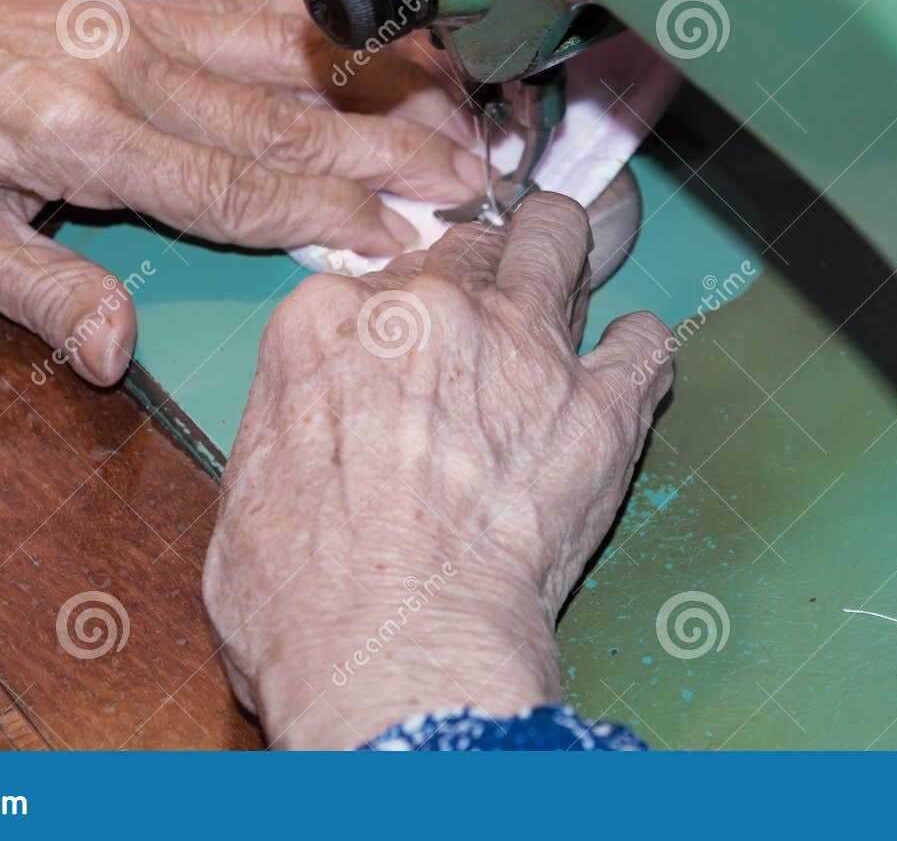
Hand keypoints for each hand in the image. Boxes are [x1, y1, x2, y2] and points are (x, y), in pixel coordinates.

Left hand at [0, 0, 488, 383]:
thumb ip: (34, 290)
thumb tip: (115, 355)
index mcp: (77, 132)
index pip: (235, 185)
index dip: (329, 216)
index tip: (405, 239)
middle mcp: (125, 65)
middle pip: (288, 116)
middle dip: (393, 150)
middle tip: (477, 176)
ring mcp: (137, 21)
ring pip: (291, 50)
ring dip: (384, 80)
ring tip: (463, 105)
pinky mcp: (135, 1)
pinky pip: (253, 0)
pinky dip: (329, 16)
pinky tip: (384, 24)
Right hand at [203, 192, 673, 748]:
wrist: (399, 654)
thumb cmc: (309, 603)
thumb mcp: (252, 491)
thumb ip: (297, 420)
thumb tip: (320, 432)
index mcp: (328, 323)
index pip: (380, 277)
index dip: (401, 311)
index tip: (410, 348)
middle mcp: (428, 313)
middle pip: (468, 249)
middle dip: (481, 272)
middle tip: (488, 315)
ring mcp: (521, 349)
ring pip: (556, 243)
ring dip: (561, 256)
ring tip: (566, 281)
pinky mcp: (598, 405)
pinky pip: (644, 343)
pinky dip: (638, 353)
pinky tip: (628, 365)